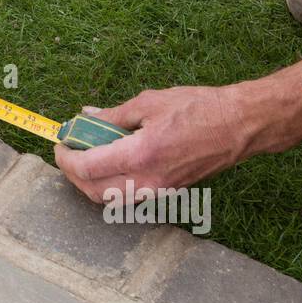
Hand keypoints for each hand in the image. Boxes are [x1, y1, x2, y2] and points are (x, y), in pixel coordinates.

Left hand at [54, 86, 254, 203]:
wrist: (240, 125)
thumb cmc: (199, 108)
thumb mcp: (150, 103)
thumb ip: (113, 114)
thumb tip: (86, 116)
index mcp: (141, 154)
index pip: (88, 168)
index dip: (66, 157)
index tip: (61, 143)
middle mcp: (148, 180)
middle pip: (94, 192)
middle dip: (73, 174)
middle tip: (68, 153)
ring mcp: (160, 190)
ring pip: (111, 200)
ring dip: (91, 183)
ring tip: (86, 159)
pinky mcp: (168, 192)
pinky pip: (130, 196)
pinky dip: (111, 185)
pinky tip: (110, 164)